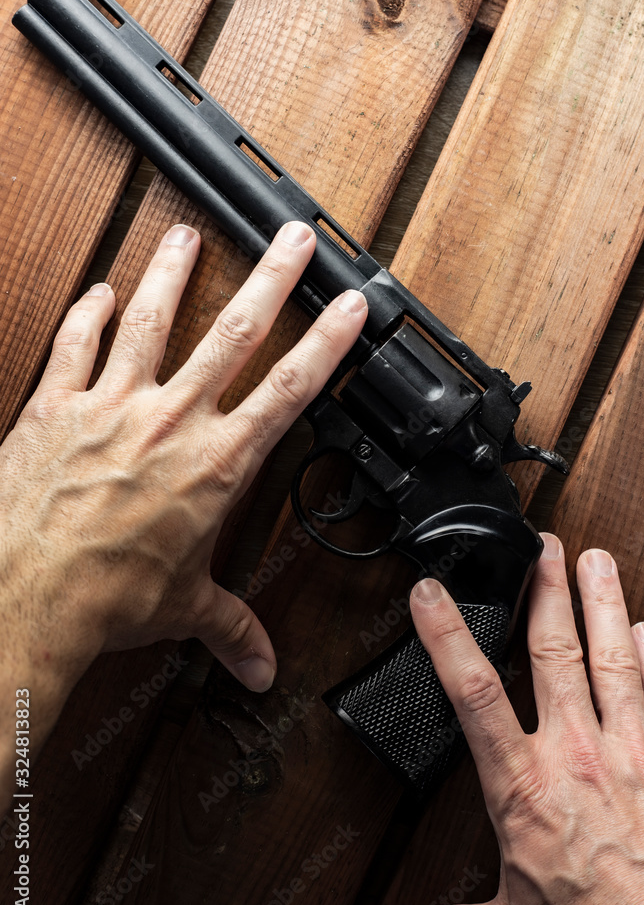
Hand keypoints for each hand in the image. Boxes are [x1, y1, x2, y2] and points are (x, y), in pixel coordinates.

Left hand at [0, 221, 366, 800]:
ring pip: (153, 319)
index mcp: (216, 464)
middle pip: (235, 333)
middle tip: (293, 238)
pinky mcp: (57, 405)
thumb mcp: (182, 609)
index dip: (328, 343)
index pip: (290, 390)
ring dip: (173, 272)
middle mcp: (171, 421)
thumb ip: (229, 628)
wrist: (21, 595)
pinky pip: (77, 345)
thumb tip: (260, 669)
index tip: (350, 306)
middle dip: (273, 279)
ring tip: (188, 235)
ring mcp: (112, 404)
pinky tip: (102, 290)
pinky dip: (90, 313)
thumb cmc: (105, 599)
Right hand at [410, 534, 643, 904]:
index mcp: (524, 786)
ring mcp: (635, 756)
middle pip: (554, 652)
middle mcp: (578, 756)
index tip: (431, 594)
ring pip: (614, 659)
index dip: (447, 635)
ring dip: (603, 604)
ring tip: (597, 561)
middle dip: (545, 591)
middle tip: (542, 547)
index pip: (473, 692)